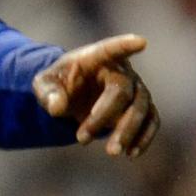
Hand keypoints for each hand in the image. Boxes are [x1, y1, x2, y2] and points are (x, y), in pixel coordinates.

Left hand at [33, 34, 158, 158]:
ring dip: (126, 131)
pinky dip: (144, 137)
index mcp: (96, 58)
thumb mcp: (43, 85)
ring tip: (112, 152)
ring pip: (140, 109)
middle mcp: (122, 71)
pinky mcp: (143, 107)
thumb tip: (57, 107)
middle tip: (82, 139)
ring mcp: (136, 89)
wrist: (74, 94)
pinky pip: (152, 121)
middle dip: (103, 117)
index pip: (111, 49)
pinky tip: (132, 153)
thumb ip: (47, 93)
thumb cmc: (60, 83)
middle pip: (122, 92)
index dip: (125, 45)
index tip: (141, 41)